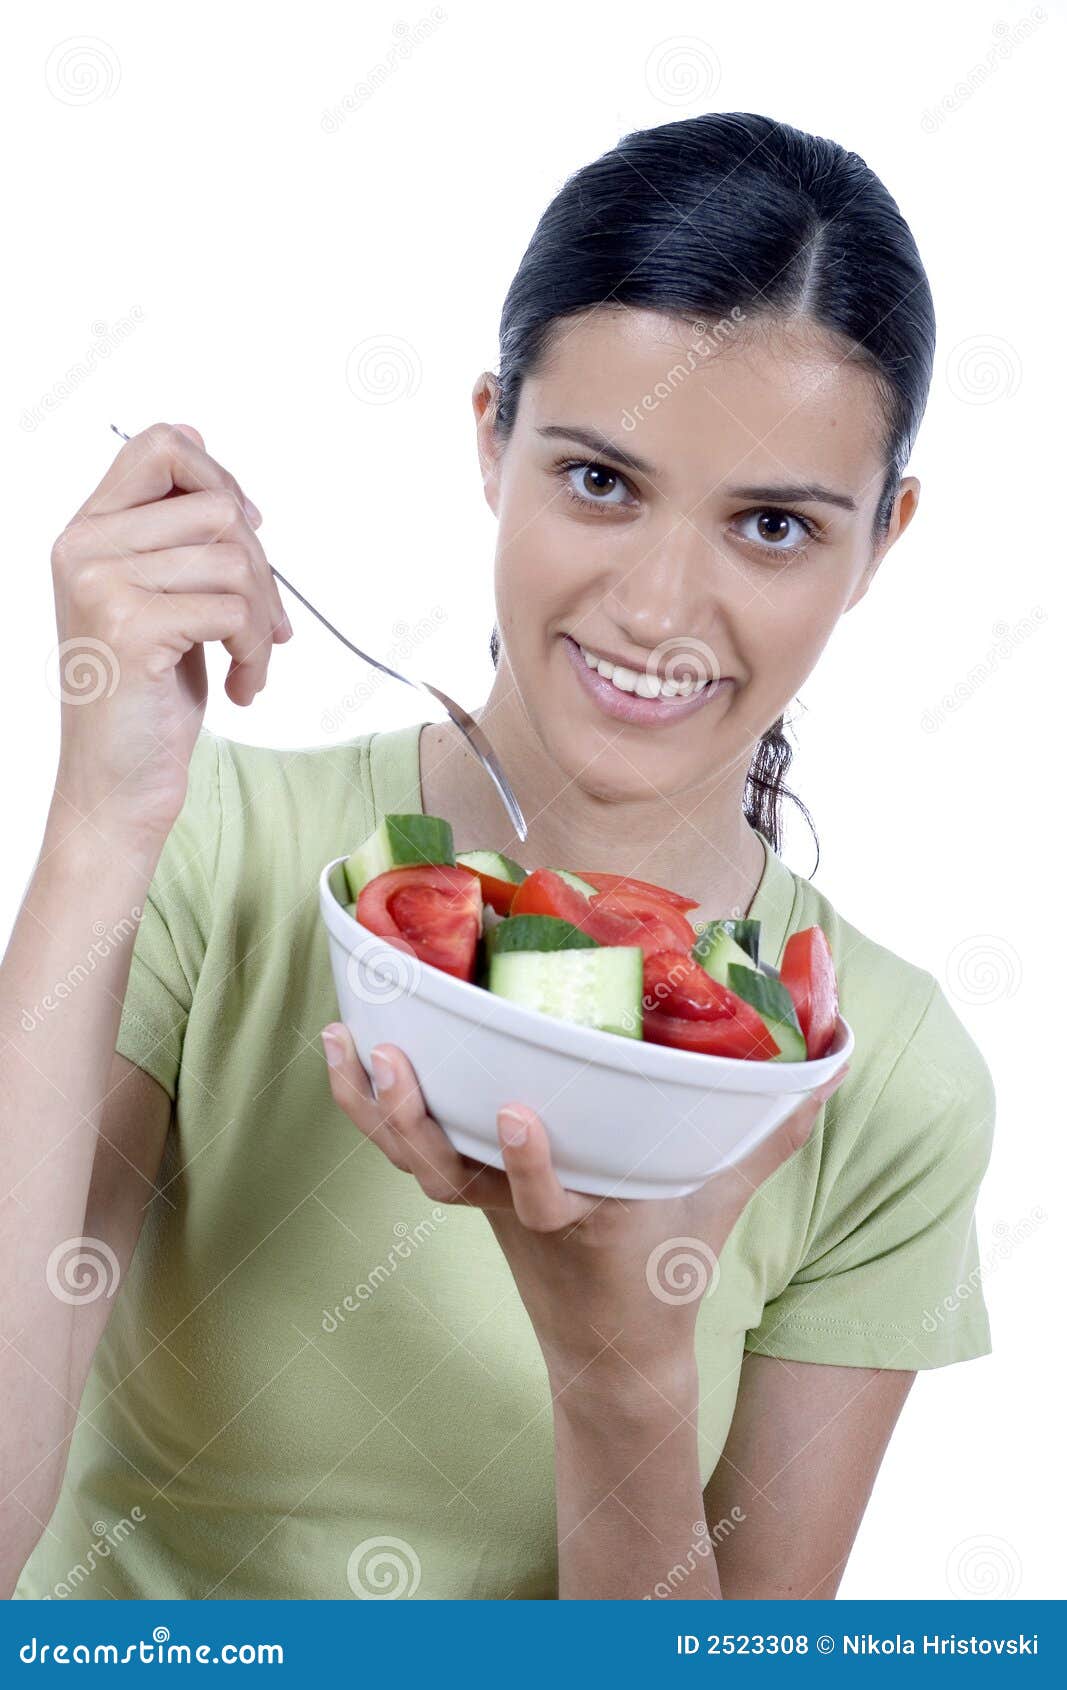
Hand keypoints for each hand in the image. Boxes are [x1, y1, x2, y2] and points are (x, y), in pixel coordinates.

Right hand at [49, 421, 291, 848]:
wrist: (118, 783)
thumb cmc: (148, 696)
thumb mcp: (160, 597)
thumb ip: (173, 530)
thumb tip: (201, 441)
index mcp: (88, 530)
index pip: (159, 445)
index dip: (219, 476)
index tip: (247, 531)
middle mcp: (83, 547)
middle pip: (218, 507)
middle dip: (263, 569)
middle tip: (266, 627)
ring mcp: (102, 583)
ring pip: (234, 559)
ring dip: (264, 618)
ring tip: (251, 661)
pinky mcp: (131, 626)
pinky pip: (234, 610)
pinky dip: (257, 654)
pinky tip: (242, 689)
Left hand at [320, 1020, 849, 1389]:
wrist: (610, 1351)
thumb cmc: (667, 1268)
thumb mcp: (720, 1204)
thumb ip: (769, 1133)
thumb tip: (835, 1063)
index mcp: (583, 1221)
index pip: (547, 1200)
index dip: (527, 1164)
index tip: (517, 1111)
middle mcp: (517, 1213)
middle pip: (445, 1174)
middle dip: (413, 1120)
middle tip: (392, 1054)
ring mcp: (481, 1204)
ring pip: (409, 1161)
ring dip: (371, 1107)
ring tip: (346, 1036)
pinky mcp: (464, 1189)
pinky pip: (402, 1149)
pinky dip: (368, 1107)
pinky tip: (347, 1048)